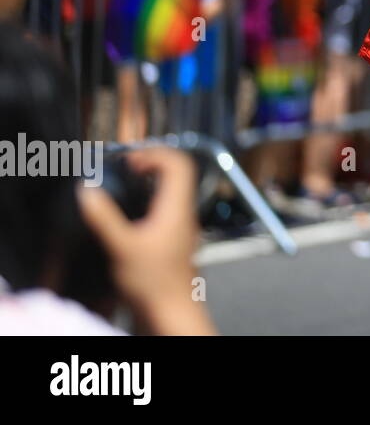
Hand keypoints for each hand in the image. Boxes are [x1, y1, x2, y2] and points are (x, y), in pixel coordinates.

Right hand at [77, 148, 214, 334]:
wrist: (171, 313)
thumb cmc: (153, 284)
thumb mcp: (122, 247)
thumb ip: (104, 218)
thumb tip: (88, 190)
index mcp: (177, 208)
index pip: (179, 163)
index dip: (155, 153)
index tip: (129, 161)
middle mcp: (184, 214)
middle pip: (177, 173)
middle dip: (152, 162)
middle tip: (126, 167)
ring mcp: (181, 227)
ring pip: (173, 190)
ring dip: (150, 181)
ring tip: (125, 184)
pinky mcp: (173, 240)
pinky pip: (166, 208)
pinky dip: (149, 200)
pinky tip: (128, 213)